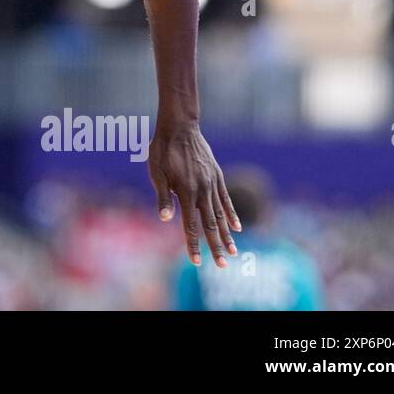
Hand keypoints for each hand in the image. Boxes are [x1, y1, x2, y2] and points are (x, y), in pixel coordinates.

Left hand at [148, 121, 240, 266]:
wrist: (179, 126)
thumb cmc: (163, 150)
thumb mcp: (156, 173)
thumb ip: (164, 197)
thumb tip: (165, 219)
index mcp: (186, 192)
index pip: (191, 225)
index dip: (194, 244)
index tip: (197, 262)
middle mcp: (202, 190)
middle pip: (210, 225)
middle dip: (216, 247)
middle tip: (222, 266)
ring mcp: (212, 183)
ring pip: (220, 215)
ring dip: (227, 235)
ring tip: (234, 252)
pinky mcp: (217, 176)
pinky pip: (226, 199)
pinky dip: (231, 214)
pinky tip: (237, 227)